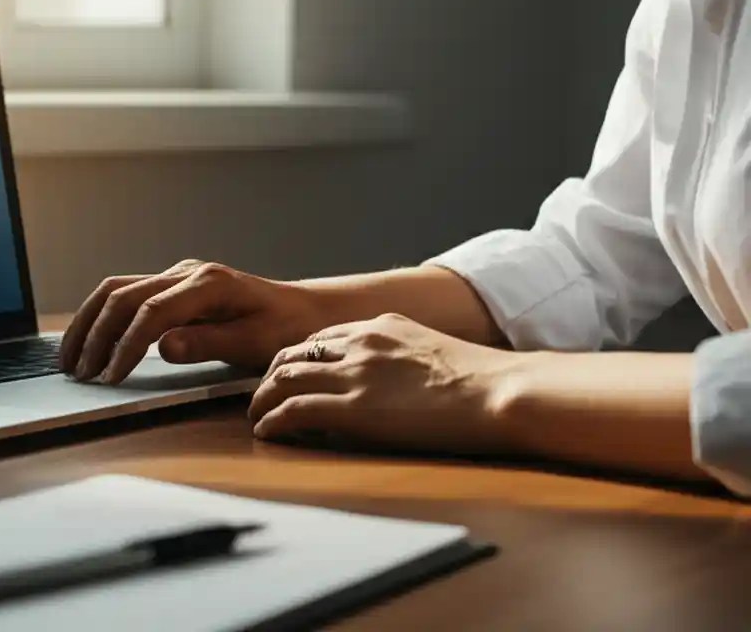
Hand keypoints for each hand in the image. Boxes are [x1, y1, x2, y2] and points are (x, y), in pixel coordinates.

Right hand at [60, 259, 329, 383]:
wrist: (303, 311)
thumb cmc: (284, 330)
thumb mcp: (256, 343)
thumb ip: (209, 344)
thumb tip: (163, 346)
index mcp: (207, 284)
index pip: (151, 314)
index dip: (126, 346)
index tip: (111, 378)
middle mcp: (186, 273)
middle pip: (123, 296)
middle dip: (95, 335)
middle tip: (79, 373)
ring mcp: (177, 275)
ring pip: (117, 290)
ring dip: (89, 322)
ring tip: (70, 358)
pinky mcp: (172, 285)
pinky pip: (127, 294)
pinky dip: (102, 316)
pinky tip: (89, 340)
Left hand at [248, 313, 520, 454]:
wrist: (500, 392)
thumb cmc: (483, 382)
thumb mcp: (433, 350)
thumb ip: (401, 358)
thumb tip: (390, 383)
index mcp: (380, 326)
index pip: (320, 337)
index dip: (297, 358)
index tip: (289, 375)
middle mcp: (359, 343)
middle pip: (292, 354)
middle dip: (271, 376)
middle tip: (263, 397)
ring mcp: (354, 374)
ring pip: (284, 379)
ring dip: (263, 400)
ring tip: (257, 417)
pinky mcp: (353, 409)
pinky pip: (294, 411)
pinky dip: (273, 421)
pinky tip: (268, 432)